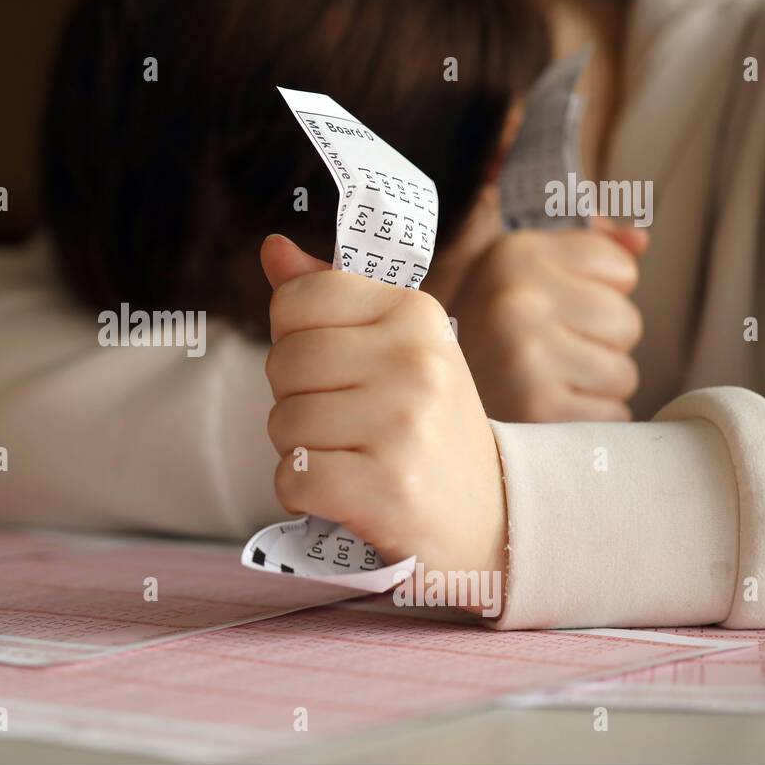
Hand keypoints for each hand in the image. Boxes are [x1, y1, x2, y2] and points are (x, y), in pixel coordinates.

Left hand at [259, 234, 505, 581]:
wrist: (491, 517)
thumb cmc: (426, 425)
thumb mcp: (394, 347)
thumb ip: (330, 295)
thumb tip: (272, 247)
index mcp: (414, 311)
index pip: (295, 300)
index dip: (297, 342)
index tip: (341, 370)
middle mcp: (415, 359)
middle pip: (283, 362)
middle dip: (297, 400)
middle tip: (349, 424)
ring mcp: (404, 423)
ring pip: (282, 423)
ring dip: (301, 451)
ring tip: (354, 457)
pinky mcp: (387, 487)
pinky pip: (293, 477)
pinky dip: (303, 494)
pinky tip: (346, 494)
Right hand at [450, 218, 646, 421]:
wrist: (418, 393)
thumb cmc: (484, 330)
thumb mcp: (516, 270)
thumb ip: (584, 246)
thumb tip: (638, 239)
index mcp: (515, 255)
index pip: (621, 268)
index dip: (595, 291)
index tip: (552, 306)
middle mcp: (518, 301)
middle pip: (626, 322)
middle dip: (598, 341)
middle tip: (546, 351)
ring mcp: (525, 358)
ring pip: (623, 374)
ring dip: (593, 384)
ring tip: (544, 380)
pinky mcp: (537, 411)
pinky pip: (611, 415)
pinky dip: (587, 419)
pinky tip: (545, 409)